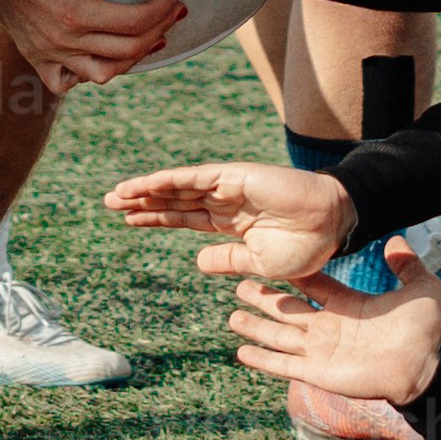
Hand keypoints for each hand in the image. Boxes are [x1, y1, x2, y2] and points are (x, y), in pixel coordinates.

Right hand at [0, 0, 190, 82]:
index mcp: (75, 12)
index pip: (135, 22)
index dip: (163, 8)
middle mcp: (61, 40)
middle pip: (126, 50)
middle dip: (158, 30)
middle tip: (173, 11)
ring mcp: (46, 53)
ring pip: (101, 74)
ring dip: (131, 58)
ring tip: (149, 37)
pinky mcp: (34, 56)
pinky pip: (65, 82)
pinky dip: (87, 75)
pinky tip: (102, 54)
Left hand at [103, 157, 357, 291]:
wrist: (331, 225)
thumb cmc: (304, 247)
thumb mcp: (258, 263)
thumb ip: (227, 260)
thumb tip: (197, 262)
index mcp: (230, 223)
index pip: (184, 218)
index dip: (156, 219)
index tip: (129, 221)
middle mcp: (224, 202)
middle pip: (173, 200)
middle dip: (141, 203)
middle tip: (109, 203)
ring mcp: (227, 187)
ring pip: (177, 187)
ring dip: (146, 191)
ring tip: (116, 195)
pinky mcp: (233, 176)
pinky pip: (192, 178)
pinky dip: (166, 180)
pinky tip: (143, 186)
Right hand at [225, 259, 440, 412]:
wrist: (423, 369)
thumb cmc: (424, 332)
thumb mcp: (422, 289)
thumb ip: (408, 265)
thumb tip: (396, 240)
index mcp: (348, 304)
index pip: (312, 285)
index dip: (292, 274)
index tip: (271, 259)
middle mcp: (329, 326)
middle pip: (288, 309)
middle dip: (264, 298)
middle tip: (239, 285)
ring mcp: (321, 351)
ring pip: (280, 335)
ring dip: (256, 327)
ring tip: (233, 316)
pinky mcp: (317, 372)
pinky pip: (284, 365)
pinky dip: (263, 359)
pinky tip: (241, 352)